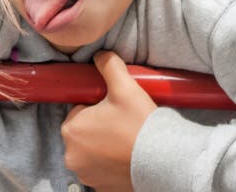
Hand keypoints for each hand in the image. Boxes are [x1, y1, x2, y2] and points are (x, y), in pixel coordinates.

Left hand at [61, 51, 157, 190]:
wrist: (164, 160)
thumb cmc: (140, 124)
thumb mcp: (125, 87)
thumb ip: (109, 65)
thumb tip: (101, 55)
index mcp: (71, 130)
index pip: (78, 111)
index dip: (96, 106)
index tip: (114, 108)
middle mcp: (72, 156)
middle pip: (84, 132)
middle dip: (99, 126)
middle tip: (122, 122)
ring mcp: (86, 174)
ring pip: (92, 151)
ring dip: (103, 145)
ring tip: (126, 138)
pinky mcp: (100, 188)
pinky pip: (101, 168)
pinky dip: (111, 162)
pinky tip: (127, 154)